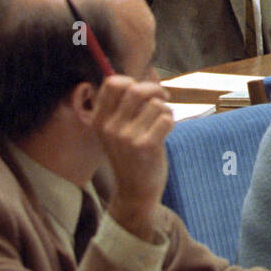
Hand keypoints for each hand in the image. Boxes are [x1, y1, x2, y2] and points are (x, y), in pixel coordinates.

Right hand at [92, 75, 173, 241]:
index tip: (142, 90)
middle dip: (155, 90)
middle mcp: (110, 127)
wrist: (135, 191)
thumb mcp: (117, 131)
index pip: (112, 83)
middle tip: (164, 98)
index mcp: (100, 120)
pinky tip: (165, 133)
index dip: (132, 81)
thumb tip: (144, 79)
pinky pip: (166, 118)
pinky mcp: (145, 146)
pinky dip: (171, 122)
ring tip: (160, 124)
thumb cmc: (131, 155)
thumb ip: (124, 107)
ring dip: (165, 110)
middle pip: (137, 89)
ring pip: (155, 104)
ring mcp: (126, 137)